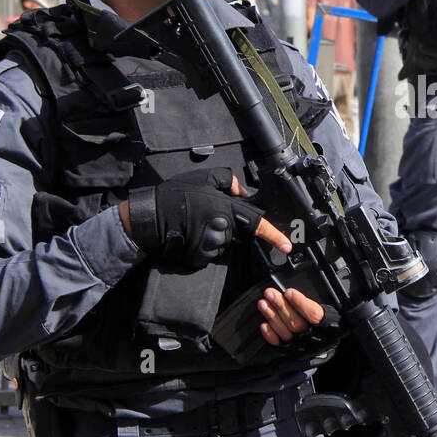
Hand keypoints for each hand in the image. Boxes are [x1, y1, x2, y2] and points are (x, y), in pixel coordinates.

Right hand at [124, 169, 290, 266]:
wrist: (149, 217)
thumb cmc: (176, 195)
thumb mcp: (204, 177)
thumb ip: (229, 181)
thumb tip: (243, 191)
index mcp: (227, 209)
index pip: (257, 224)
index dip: (274, 236)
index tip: (287, 247)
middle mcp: (223, 230)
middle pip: (238, 233)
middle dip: (229, 225)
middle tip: (206, 216)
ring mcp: (212, 246)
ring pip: (224, 243)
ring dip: (216, 234)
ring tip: (195, 223)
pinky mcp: (200, 258)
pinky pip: (210, 252)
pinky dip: (204, 245)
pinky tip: (190, 234)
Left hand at [257, 287, 325, 344]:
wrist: (321, 340)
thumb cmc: (321, 321)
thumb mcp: (324, 310)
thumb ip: (310, 302)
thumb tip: (291, 293)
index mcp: (326, 325)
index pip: (314, 314)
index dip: (300, 303)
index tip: (289, 292)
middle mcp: (313, 336)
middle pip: (296, 323)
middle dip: (281, 306)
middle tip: (270, 293)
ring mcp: (300, 344)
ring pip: (286, 332)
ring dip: (272, 316)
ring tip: (263, 303)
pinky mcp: (289, 350)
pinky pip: (278, 344)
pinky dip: (270, 334)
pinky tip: (264, 324)